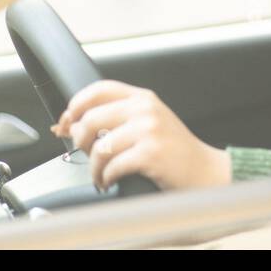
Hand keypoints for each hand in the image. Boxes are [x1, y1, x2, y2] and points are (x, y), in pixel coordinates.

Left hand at [51, 80, 230, 191]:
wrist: (204, 171)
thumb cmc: (174, 151)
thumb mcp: (149, 123)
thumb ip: (118, 119)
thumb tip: (74, 126)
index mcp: (144, 98)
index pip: (100, 89)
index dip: (76, 104)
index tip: (66, 120)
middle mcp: (146, 109)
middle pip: (92, 118)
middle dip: (80, 140)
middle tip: (84, 153)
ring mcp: (149, 130)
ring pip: (99, 147)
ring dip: (93, 167)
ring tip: (99, 175)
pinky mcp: (150, 153)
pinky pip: (112, 166)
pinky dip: (106, 177)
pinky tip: (110, 181)